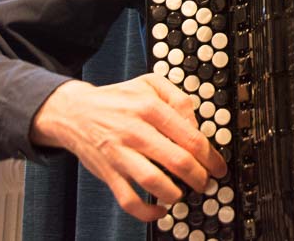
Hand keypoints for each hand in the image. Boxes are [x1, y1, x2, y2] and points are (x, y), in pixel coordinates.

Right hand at [30, 74, 225, 220]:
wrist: (75, 112)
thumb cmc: (118, 99)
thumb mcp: (150, 83)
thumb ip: (178, 98)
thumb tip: (196, 124)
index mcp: (150, 107)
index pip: (190, 137)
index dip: (210, 156)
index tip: (218, 166)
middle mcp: (135, 131)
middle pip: (177, 160)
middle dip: (199, 176)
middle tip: (206, 182)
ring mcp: (120, 154)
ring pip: (153, 181)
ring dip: (176, 193)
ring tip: (184, 193)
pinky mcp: (108, 172)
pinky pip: (128, 200)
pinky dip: (146, 211)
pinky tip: (160, 210)